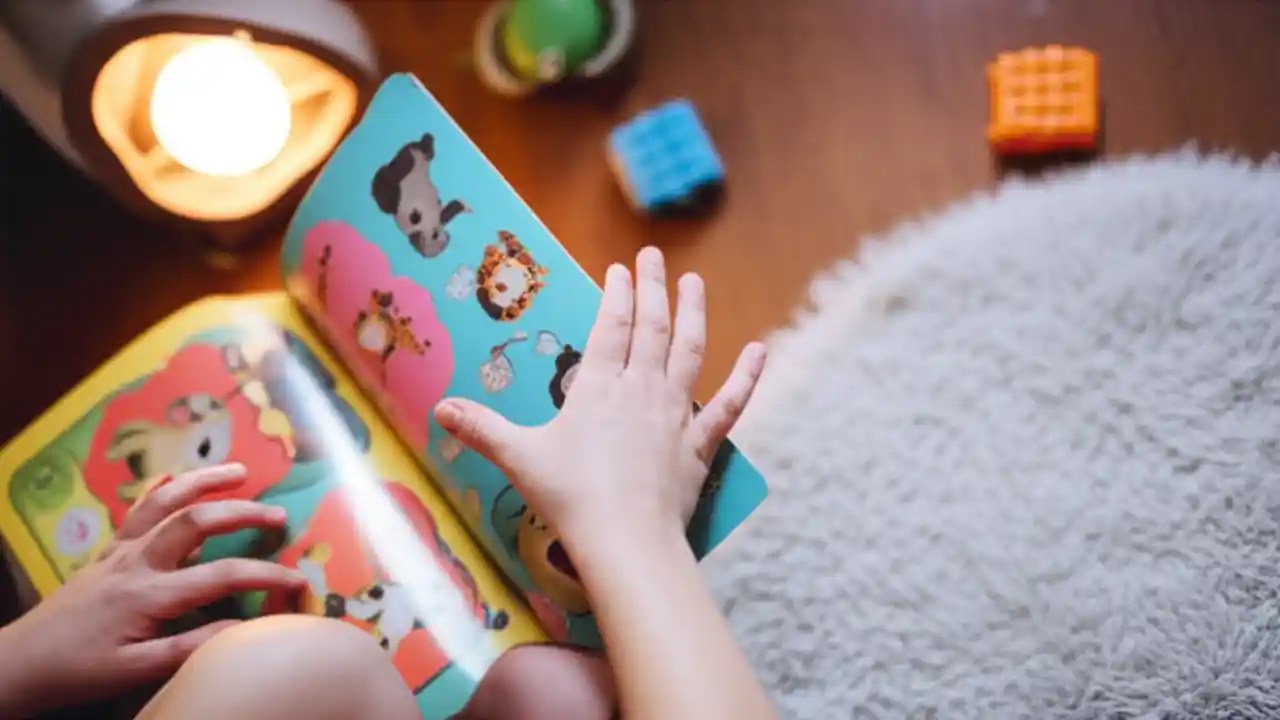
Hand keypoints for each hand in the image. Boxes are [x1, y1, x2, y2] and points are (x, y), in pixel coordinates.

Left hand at [0, 464, 303, 717]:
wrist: (21, 661)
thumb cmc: (80, 669)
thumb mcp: (135, 669)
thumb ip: (189, 647)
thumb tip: (242, 627)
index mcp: (149, 595)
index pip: (221, 576)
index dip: (265, 575)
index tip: (297, 580)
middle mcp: (137, 562)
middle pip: (196, 521)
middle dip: (241, 513)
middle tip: (277, 516)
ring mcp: (121, 550)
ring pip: (166, 502)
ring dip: (205, 481)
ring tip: (240, 470)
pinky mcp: (108, 550)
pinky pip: (138, 508)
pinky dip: (162, 488)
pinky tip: (177, 478)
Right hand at [434, 247, 765, 551]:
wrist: (625, 538)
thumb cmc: (570, 497)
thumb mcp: (519, 458)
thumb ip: (483, 428)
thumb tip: (440, 409)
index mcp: (599, 387)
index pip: (610, 327)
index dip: (616, 294)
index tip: (619, 269)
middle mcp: (641, 390)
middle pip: (651, 328)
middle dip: (652, 289)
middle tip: (654, 257)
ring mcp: (676, 415)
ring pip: (690, 352)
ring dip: (693, 314)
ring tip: (695, 283)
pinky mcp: (700, 445)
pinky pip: (730, 405)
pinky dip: (747, 377)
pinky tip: (760, 351)